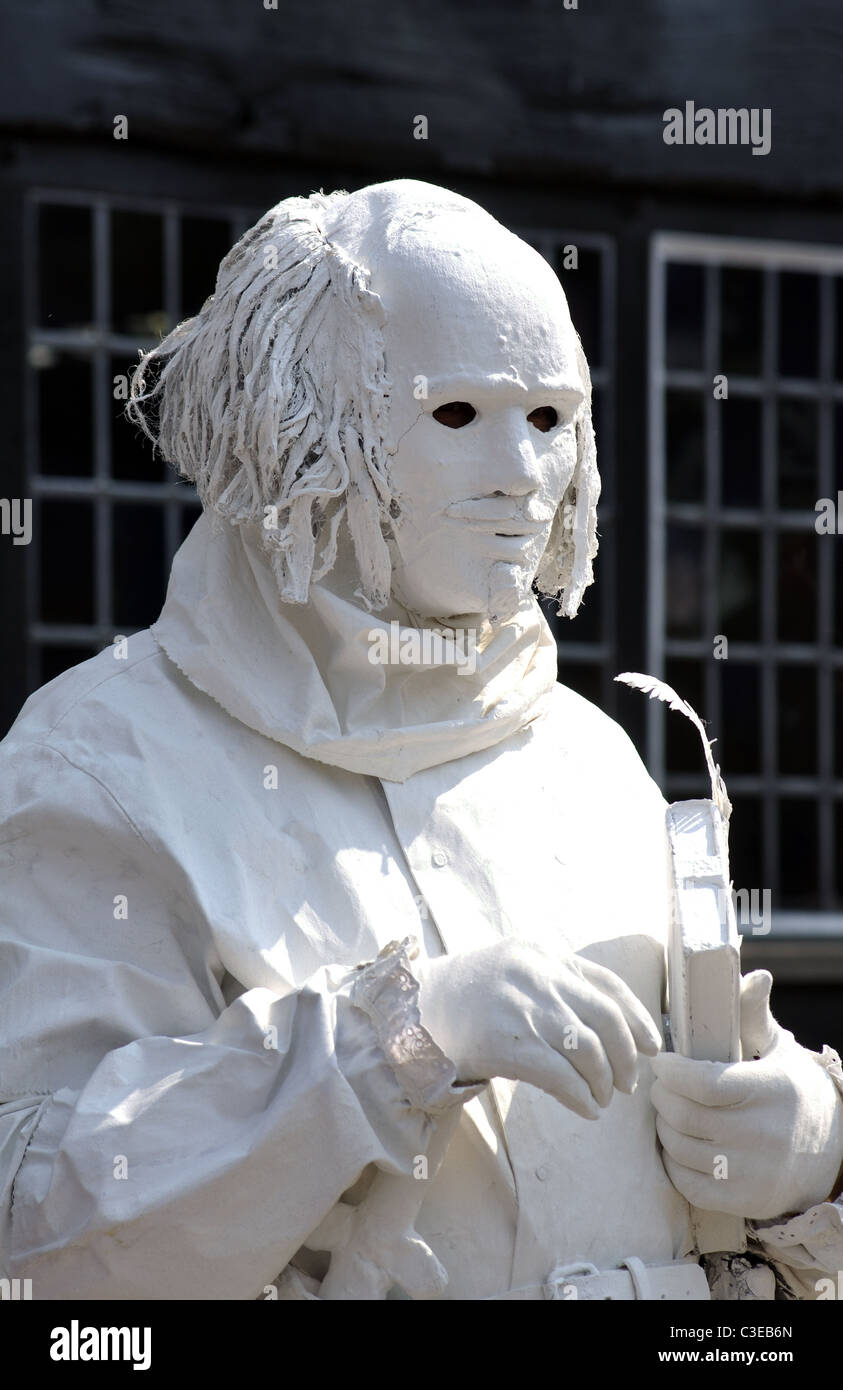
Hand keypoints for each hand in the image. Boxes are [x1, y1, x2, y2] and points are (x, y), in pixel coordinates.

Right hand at [415, 940, 661, 1119]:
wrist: (410, 1010)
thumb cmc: (463, 995)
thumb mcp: (511, 968)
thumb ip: (552, 981)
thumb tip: (604, 1024)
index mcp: (543, 953)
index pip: (608, 982)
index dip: (637, 1016)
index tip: (653, 1043)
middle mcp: (539, 976)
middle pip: (607, 1019)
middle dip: (627, 1056)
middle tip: (629, 1081)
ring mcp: (525, 1009)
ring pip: (590, 1051)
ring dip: (605, 1082)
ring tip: (603, 1099)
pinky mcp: (510, 1044)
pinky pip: (563, 1078)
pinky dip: (582, 1098)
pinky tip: (587, 1109)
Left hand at [651, 971, 842, 1219]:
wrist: (829, 1154)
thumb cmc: (792, 1092)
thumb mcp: (778, 1050)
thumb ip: (754, 1014)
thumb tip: (754, 974)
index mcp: (771, 1090)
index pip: (705, 1084)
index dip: (672, 1072)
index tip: (661, 1062)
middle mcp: (765, 1134)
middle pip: (686, 1117)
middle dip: (661, 1097)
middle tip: (659, 1086)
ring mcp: (756, 1172)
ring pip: (682, 1150)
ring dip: (663, 1127)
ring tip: (666, 1111)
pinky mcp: (747, 1201)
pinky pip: (690, 1184)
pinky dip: (674, 1163)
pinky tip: (677, 1144)